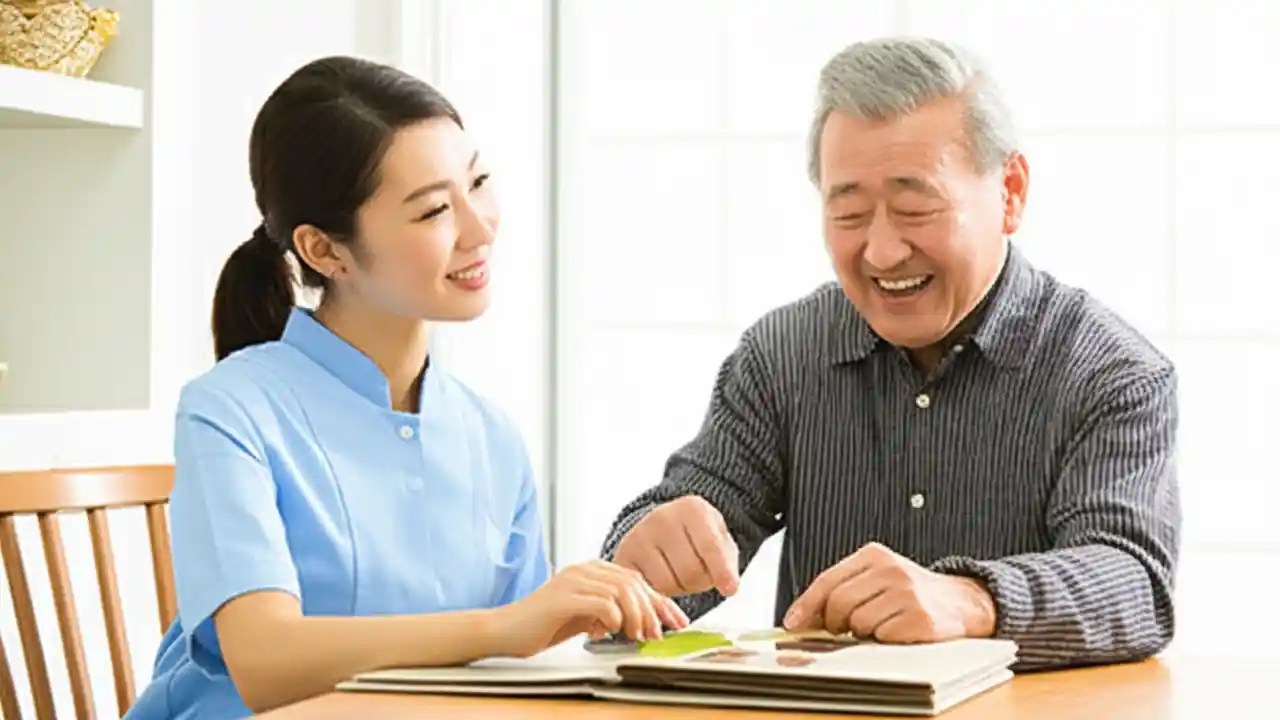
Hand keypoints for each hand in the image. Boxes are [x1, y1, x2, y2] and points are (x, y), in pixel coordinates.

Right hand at [491, 560, 689, 657]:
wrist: (505, 630)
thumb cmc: (544, 624)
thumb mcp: (586, 618)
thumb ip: (611, 614)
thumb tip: (644, 624)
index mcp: (591, 570)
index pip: (636, 580)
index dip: (659, 601)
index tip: (676, 621)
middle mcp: (584, 569)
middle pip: (633, 582)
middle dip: (651, 610)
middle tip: (655, 634)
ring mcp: (573, 580)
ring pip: (621, 590)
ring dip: (635, 616)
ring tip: (635, 635)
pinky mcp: (562, 597)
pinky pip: (602, 602)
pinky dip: (613, 618)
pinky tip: (608, 631)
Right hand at [613, 496, 740, 597]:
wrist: (664, 528)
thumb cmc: (698, 537)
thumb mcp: (720, 540)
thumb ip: (728, 562)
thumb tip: (729, 587)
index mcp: (692, 508)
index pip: (710, 547)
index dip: (722, 572)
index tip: (731, 589)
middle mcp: (662, 517)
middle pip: (690, 572)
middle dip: (700, 582)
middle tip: (699, 572)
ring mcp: (639, 536)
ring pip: (668, 585)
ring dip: (680, 588)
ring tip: (679, 572)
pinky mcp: (624, 556)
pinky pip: (647, 589)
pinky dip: (659, 592)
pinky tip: (663, 578)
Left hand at [783, 542, 995, 642]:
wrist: (962, 601)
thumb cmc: (910, 592)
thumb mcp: (876, 577)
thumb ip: (843, 588)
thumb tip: (804, 617)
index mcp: (874, 554)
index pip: (828, 580)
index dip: (807, 604)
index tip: (793, 623)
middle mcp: (891, 569)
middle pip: (839, 603)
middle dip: (835, 623)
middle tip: (844, 629)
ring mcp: (908, 593)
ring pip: (859, 622)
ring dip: (863, 632)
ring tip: (880, 624)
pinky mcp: (921, 618)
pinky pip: (882, 637)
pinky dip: (884, 639)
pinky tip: (897, 630)